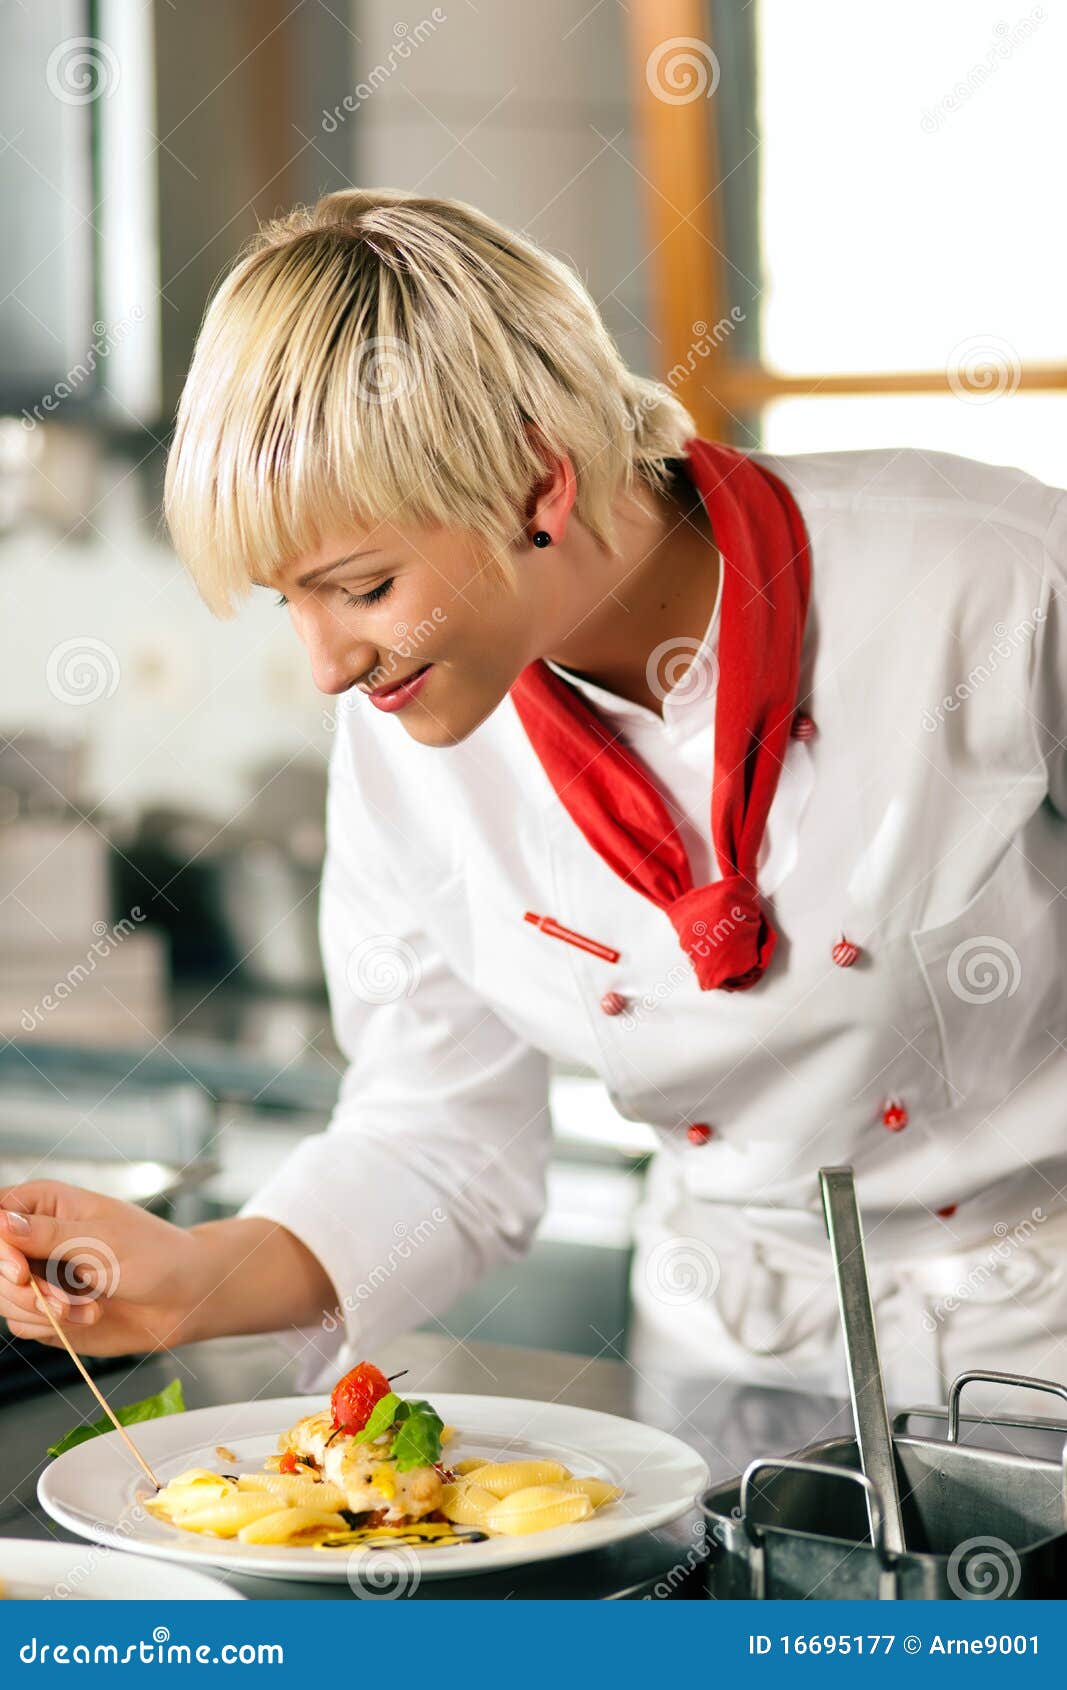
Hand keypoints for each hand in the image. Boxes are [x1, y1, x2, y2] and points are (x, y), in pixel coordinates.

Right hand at [0, 1180, 338, 1355]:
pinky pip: (23, 1324)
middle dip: (23, 1290)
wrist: (184, 1297)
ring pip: (4, 1299)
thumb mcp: (102, 1241)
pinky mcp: (45, 1309)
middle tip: (61, 1302)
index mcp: (45, 1203)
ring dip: (43, 1312)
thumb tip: (2, 1223)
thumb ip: (47, 1235)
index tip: (21, 1272)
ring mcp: (38, 1275)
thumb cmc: (154, 1254)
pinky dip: (53, 1326)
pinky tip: (89, 1315)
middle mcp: (34, 1237)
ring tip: (88, 1307)